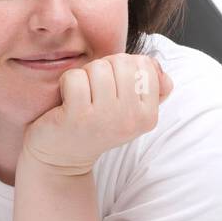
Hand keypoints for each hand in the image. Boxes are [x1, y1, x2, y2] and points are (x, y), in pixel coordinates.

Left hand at [21, 53, 173, 175]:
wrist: (64, 158)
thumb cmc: (97, 125)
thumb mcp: (130, 111)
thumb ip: (151, 87)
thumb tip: (157, 68)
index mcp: (148, 116)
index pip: (144, 65)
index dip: (123, 66)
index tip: (113, 85)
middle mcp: (130, 119)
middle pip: (121, 62)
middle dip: (104, 68)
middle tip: (94, 89)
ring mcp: (104, 118)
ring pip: (98, 67)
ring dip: (85, 75)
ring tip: (81, 95)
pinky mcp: (77, 116)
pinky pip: (75, 77)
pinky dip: (66, 82)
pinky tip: (67, 99)